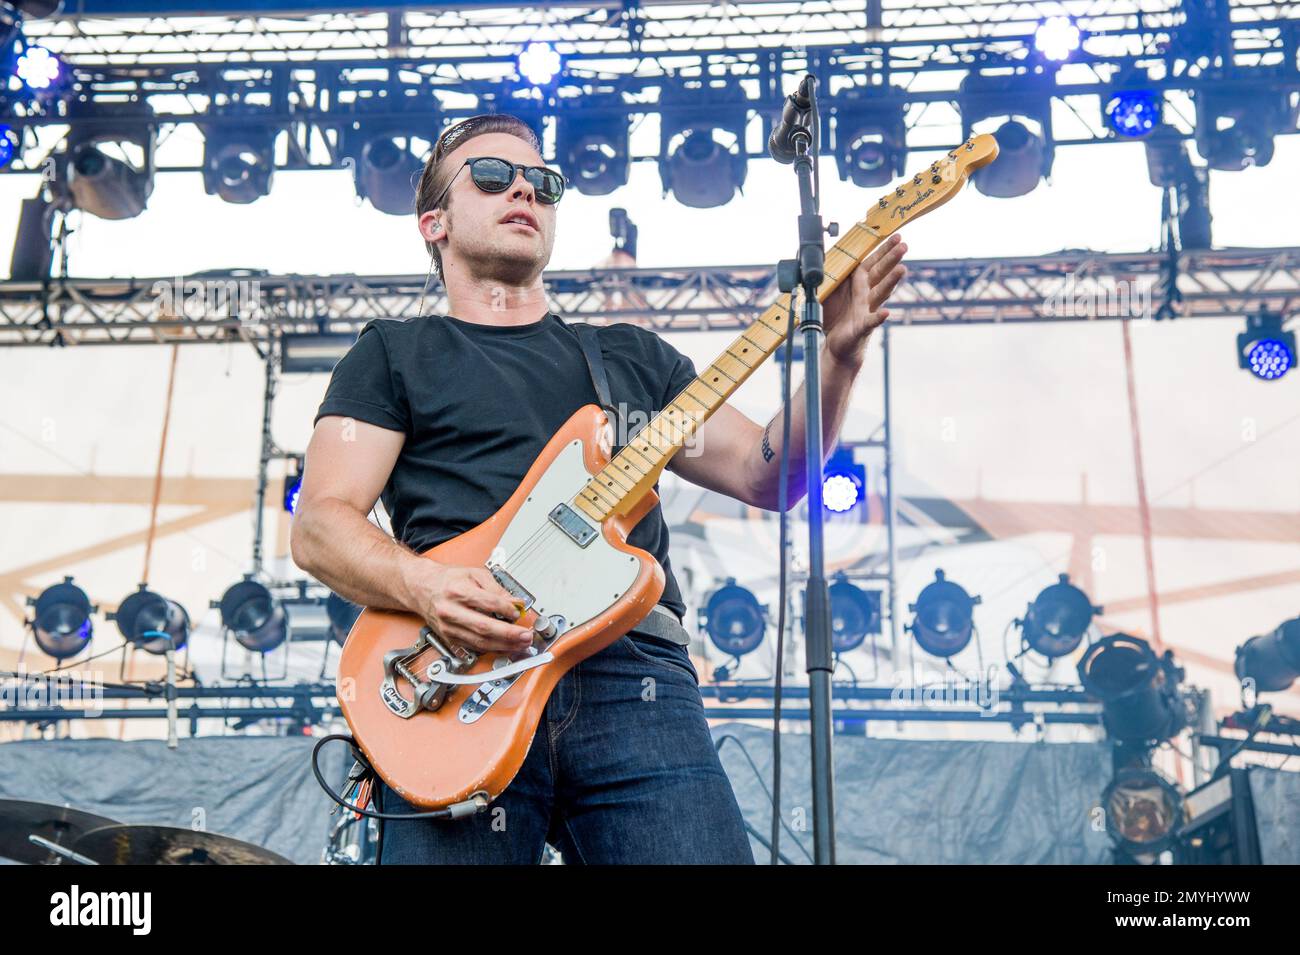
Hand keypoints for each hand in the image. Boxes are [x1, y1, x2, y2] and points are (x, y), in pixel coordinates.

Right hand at [412, 563, 534, 654]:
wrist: (422, 588)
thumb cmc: (448, 580)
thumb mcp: (475, 574)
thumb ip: (497, 589)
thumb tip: (515, 603)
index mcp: (458, 591)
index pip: (488, 603)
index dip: (507, 610)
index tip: (519, 612)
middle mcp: (451, 611)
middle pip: (484, 627)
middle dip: (509, 634)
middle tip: (526, 636)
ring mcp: (449, 627)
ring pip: (480, 642)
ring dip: (504, 646)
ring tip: (520, 644)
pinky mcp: (450, 638)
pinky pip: (474, 647)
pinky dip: (492, 649)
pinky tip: (505, 647)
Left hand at [822, 232, 907, 369]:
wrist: (837, 346)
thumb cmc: (836, 319)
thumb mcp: (831, 293)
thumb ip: (835, 276)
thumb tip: (827, 255)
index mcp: (858, 286)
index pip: (872, 264)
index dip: (883, 250)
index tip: (896, 237)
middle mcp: (866, 296)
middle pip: (880, 274)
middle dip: (892, 259)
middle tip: (904, 245)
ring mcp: (866, 311)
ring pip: (880, 293)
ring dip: (891, 281)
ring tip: (902, 269)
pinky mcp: (862, 328)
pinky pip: (870, 322)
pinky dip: (878, 318)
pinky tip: (886, 314)